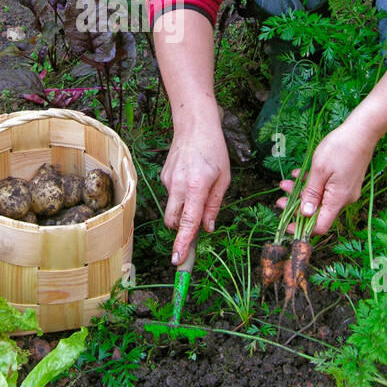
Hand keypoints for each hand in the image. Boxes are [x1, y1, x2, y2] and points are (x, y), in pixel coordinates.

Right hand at [161, 117, 229, 266]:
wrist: (194, 125)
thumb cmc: (215, 150)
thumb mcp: (223, 179)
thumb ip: (214, 206)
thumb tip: (207, 230)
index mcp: (196, 187)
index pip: (187, 223)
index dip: (182, 243)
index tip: (178, 260)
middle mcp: (178, 186)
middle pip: (173, 221)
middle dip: (181, 231)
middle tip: (195, 230)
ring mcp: (167, 181)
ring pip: (172, 209)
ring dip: (183, 212)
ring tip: (199, 192)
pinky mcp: (163, 177)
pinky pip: (172, 195)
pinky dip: (181, 196)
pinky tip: (191, 179)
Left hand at [275, 116, 378, 234]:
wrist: (362, 131)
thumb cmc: (340, 148)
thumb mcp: (319, 170)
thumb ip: (311, 194)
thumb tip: (305, 215)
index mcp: (338, 200)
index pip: (321, 226)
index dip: (302, 228)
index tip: (287, 225)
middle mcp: (344, 199)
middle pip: (318, 211)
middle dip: (297, 205)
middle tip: (280, 198)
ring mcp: (346, 190)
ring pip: (320, 198)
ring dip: (302, 192)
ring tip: (285, 183)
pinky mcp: (346, 181)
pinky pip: (326, 189)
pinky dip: (313, 184)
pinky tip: (299, 174)